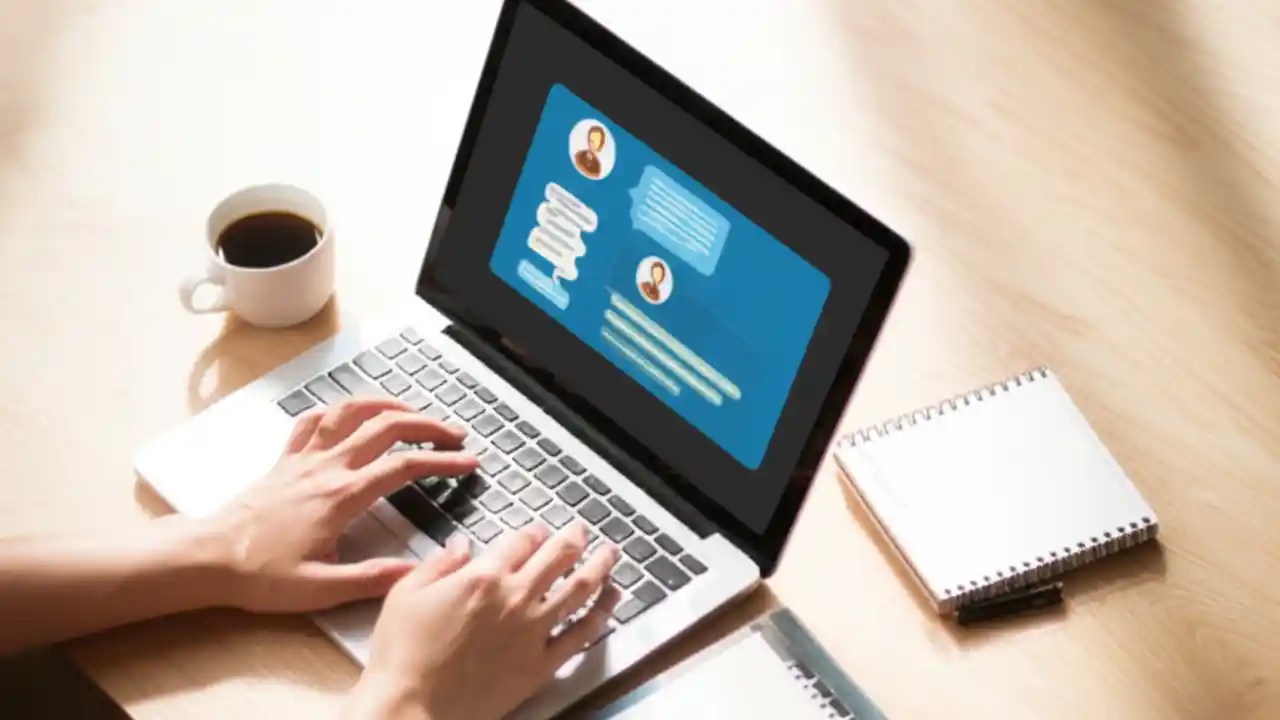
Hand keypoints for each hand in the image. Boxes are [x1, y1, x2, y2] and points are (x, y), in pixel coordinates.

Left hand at [204, 397, 477, 612]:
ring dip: (388, 404)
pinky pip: (315, 418)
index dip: (442, 461)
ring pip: (352, 410)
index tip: (468, 462)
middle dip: (428, 425)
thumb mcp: (320, 589)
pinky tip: (351, 414)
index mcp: (340, 497)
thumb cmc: (258, 575)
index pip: (403, 467)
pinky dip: (339, 409)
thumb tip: (417, 571)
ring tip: (414, 412)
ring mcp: (303, 457)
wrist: (206, 558)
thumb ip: (373, 579)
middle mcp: (325, 467)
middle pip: (386, 426)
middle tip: (454, 434)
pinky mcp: (285, 459)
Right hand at [346, 524, 621, 719]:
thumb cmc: (403, 655)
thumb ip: (438, 564)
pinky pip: (581, 635)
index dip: (532, 532)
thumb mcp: (406, 594)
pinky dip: (602, 614)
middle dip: (574, 537)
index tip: (538, 530)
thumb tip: (460, 545)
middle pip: (558, 557)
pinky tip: (612, 601)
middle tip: (582, 529)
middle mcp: (515, 598)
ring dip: (599, 567)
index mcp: (483, 576)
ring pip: (579, 589)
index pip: (520, 541)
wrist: (412, 707)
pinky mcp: (541, 664)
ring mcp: (533, 632)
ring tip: (610, 554)